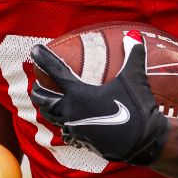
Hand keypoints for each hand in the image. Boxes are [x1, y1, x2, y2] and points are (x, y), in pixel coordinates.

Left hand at [30, 30, 169, 164]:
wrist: (143, 143)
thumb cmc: (136, 108)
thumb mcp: (135, 78)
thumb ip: (133, 54)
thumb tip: (135, 35)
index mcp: (79, 94)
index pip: (55, 72)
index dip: (44, 58)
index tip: (34, 49)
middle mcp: (72, 112)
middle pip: (45, 101)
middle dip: (38, 91)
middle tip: (36, 85)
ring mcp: (76, 129)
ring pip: (53, 119)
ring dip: (47, 110)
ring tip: (46, 105)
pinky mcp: (83, 142)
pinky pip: (68, 133)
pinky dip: (64, 127)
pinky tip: (67, 126)